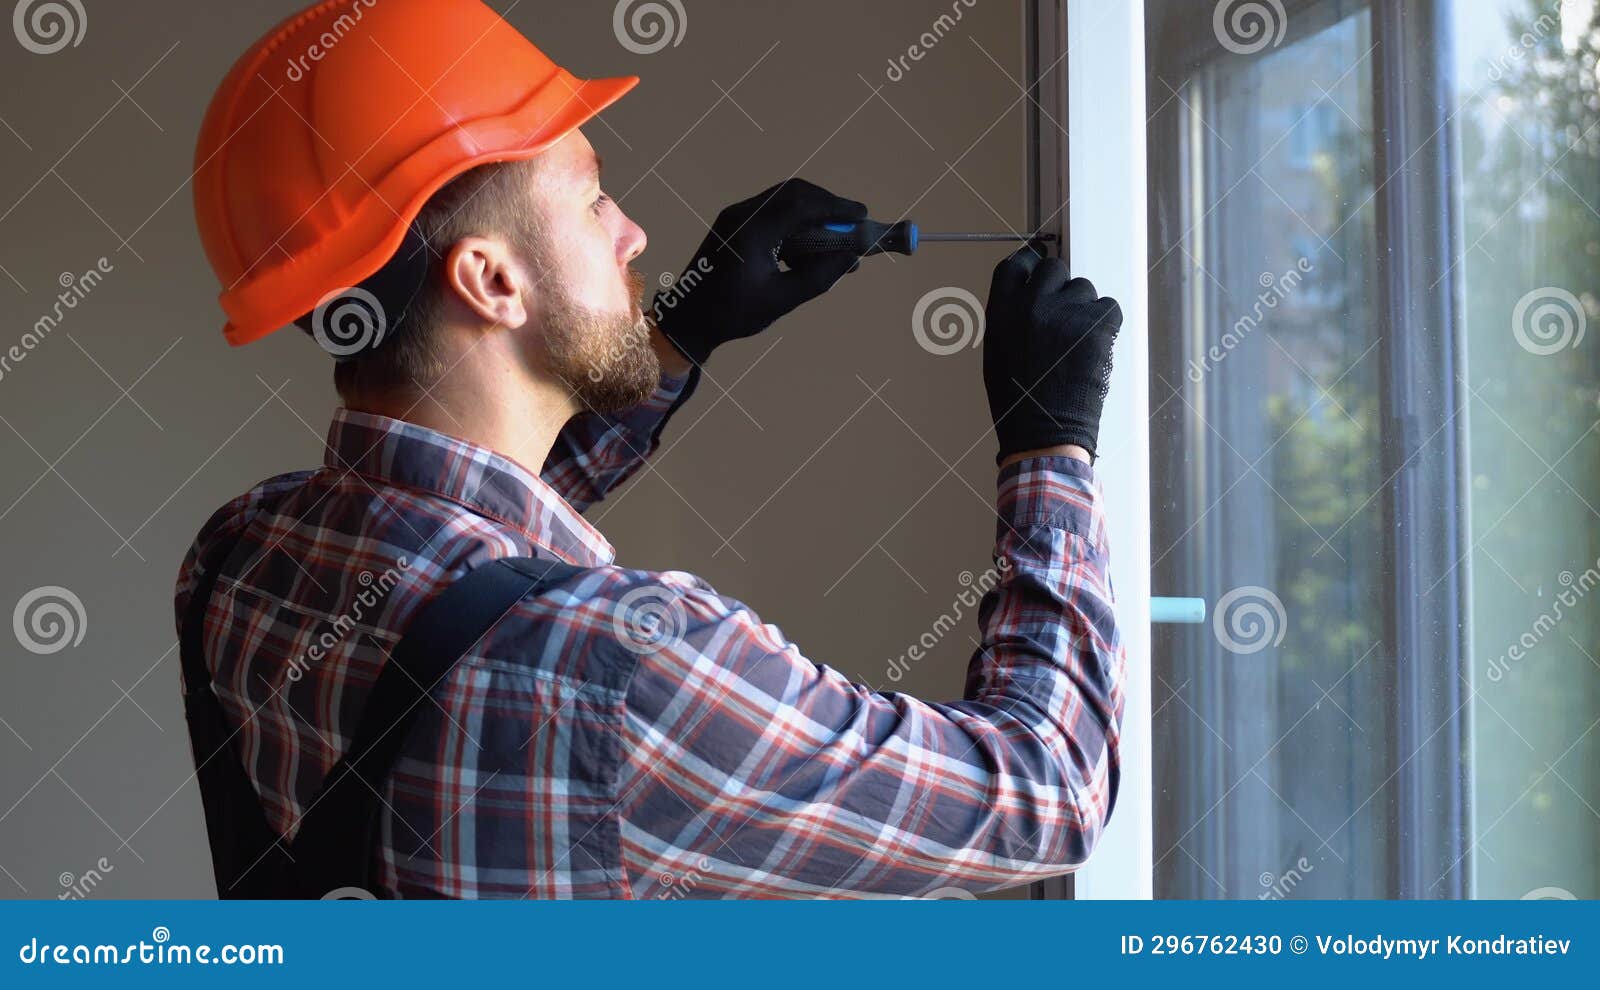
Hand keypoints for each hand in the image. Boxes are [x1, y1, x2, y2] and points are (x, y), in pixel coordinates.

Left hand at [651, 179, 867, 366]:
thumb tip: (852, 259)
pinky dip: (796, 217)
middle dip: (828, 204)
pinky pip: (772, 208)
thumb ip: (818, 277)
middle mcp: (741, 215)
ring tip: (837, 231)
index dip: (836, 207)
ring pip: (783, 197)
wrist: (688, 317)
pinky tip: (811, 239)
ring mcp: (735, 215)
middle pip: (794, 192)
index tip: (862, 215)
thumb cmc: (732, 314)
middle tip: (854, 221)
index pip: (801, 205)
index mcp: (751, 232)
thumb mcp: (781, 300)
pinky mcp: (734, 222)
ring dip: (813, 209)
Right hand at [982, 245, 1121, 461]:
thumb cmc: (1018, 401)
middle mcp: (1033, 304)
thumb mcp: (997, 353)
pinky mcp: (1098, 325)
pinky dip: (1105, 323)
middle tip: (1062, 314)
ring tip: (1075, 344)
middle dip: (1059, 286)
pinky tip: (1094, 347)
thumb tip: (1027, 294)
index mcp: (1002, 311)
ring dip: (1083, 309)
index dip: (1029, 262)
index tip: (1037, 262)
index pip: (1016, 265)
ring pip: (1084, 289)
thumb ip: (1010, 318)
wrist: (1044, 433)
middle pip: (1054, 269)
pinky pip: (1108, 307)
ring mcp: (1067, 313)